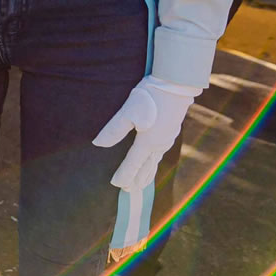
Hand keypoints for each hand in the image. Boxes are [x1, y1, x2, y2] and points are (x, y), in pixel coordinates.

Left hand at [91, 75, 200, 193]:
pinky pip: (161, 152)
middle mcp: (159, 144)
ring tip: (142, 182)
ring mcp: (168, 138)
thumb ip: (114, 129)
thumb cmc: (151, 96)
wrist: (178, 83)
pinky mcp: (172, 130)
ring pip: (155, 160)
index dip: (124, 175)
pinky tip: (154, 158)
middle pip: (146, 167)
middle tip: (129, 192)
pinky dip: (155, 161)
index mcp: (147, 142)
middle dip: (137, 180)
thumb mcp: (128, 110)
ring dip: (148, 172)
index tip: (116, 185)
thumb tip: (98, 144)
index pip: (132, 164)